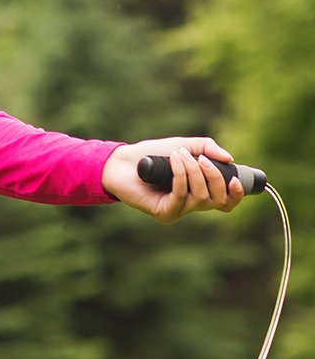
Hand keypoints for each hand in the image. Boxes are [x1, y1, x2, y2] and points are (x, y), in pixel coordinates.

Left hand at [102, 137, 244, 223]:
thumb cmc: (153, 154)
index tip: (235, 177)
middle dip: (214, 176)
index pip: (226, 202)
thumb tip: (230, 159)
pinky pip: (181, 196)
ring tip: (179, 155)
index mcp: (200, 192)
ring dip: (194, 172)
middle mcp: (191, 204)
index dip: (236, 194)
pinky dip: (181, 176)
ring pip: (201, 197)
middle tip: (199, 158)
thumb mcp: (185, 146)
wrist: (122, 160)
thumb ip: (208, 148)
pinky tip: (174, 162)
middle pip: (218, 200)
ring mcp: (178, 210)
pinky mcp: (164, 213)